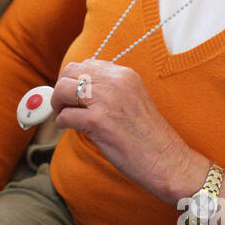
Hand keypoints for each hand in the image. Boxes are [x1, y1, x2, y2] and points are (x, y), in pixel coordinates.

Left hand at [52, 59, 194, 202]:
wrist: (166, 160)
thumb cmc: (147, 136)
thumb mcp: (131, 99)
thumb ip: (109, 89)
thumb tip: (77, 88)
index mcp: (125, 74)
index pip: (85, 64)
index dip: (73, 79)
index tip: (72, 94)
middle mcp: (115, 82)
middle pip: (70, 72)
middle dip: (61, 89)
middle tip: (64, 106)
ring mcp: (106, 100)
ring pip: (62, 89)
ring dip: (58, 104)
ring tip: (64, 116)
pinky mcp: (98, 121)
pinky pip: (65, 115)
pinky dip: (62, 122)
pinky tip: (70, 129)